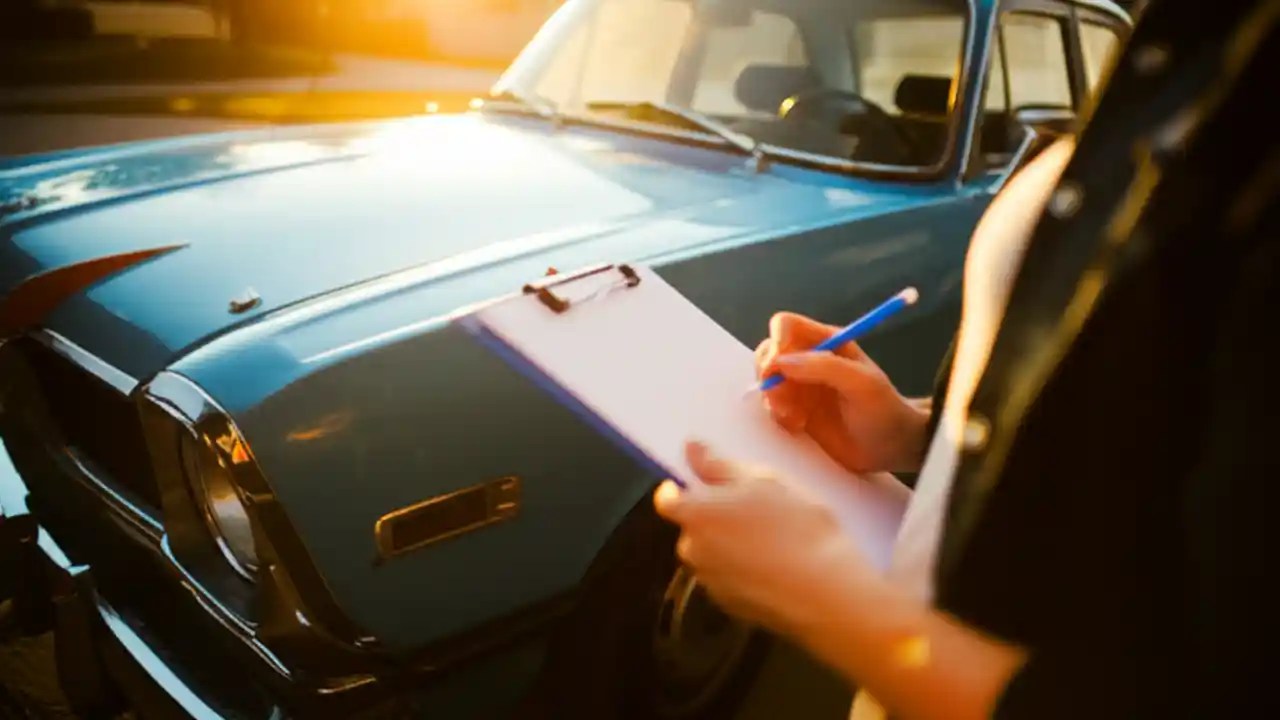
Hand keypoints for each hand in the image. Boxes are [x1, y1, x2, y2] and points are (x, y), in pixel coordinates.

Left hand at [653, 441, 872, 636]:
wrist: (824, 591)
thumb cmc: (796, 527)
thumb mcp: (762, 480)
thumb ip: (719, 465)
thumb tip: (691, 447)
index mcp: (696, 514)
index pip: (665, 500)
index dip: (676, 489)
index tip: (694, 483)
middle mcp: (693, 550)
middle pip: (692, 527)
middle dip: (713, 517)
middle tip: (754, 508)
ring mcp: (710, 581)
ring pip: (711, 553)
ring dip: (728, 543)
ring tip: (771, 538)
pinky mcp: (728, 605)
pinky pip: (727, 578)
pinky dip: (742, 569)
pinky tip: (775, 564)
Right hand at [755, 312, 929, 472]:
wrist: (891, 448)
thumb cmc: (883, 410)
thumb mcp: (862, 383)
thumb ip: (824, 366)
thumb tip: (781, 362)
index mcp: (826, 342)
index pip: (786, 325)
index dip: (776, 341)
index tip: (776, 368)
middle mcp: (808, 360)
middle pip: (768, 352)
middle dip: (768, 374)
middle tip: (780, 398)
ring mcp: (800, 386)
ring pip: (767, 381)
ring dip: (773, 399)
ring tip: (795, 417)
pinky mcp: (796, 410)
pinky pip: (772, 407)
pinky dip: (778, 416)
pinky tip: (799, 426)